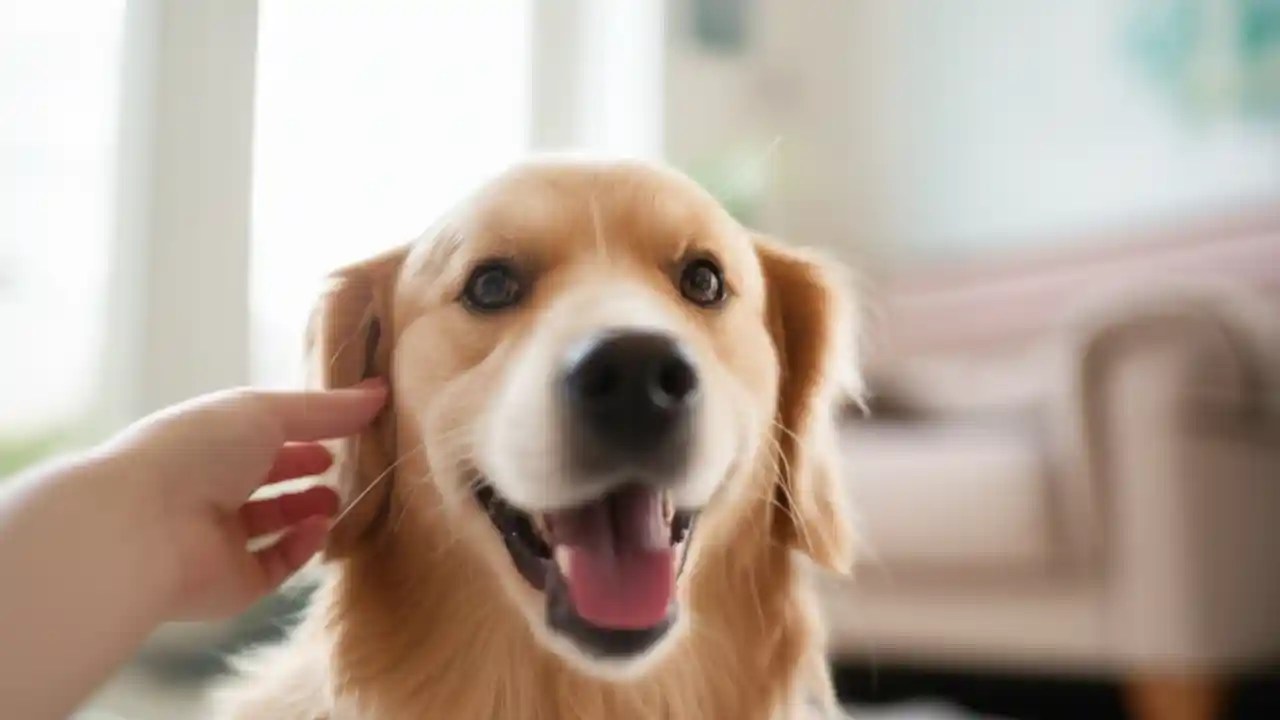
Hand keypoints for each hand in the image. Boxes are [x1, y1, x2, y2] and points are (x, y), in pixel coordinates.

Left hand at [103, 380, 386, 619]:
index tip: (349, 428)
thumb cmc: (195, 452)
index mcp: (211, 443)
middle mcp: (211, 490)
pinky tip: (317, 528)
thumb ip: (325, 408)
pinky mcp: (233, 584)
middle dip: (309, 473)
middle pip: (269, 481)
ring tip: (337, 499)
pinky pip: (277, 566)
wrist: (142, 528)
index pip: (264, 436)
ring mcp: (220, 540)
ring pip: (276, 526)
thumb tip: (380, 393)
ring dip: (310, 511)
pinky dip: (301, 547)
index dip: (305, 432)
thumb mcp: (265, 411)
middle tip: (351, 467)